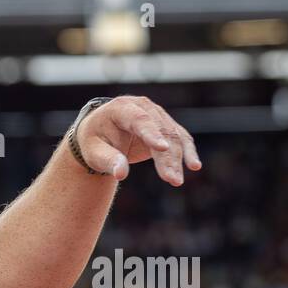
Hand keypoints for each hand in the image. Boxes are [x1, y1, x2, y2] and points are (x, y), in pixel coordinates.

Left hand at [76, 95, 202, 184]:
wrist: (100, 133)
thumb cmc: (94, 142)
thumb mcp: (94, 152)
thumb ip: (108, 161)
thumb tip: (121, 174)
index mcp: (121, 108)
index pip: (139, 119)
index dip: (151, 134)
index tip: (162, 148)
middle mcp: (143, 107)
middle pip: (161, 131)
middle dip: (167, 157)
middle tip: (172, 180)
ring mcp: (157, 114)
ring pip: (173, 136)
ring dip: (177, 160)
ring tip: (176, 181)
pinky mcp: (166, 125)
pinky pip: (181, 138)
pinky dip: (187, 152)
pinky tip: (194, 166)